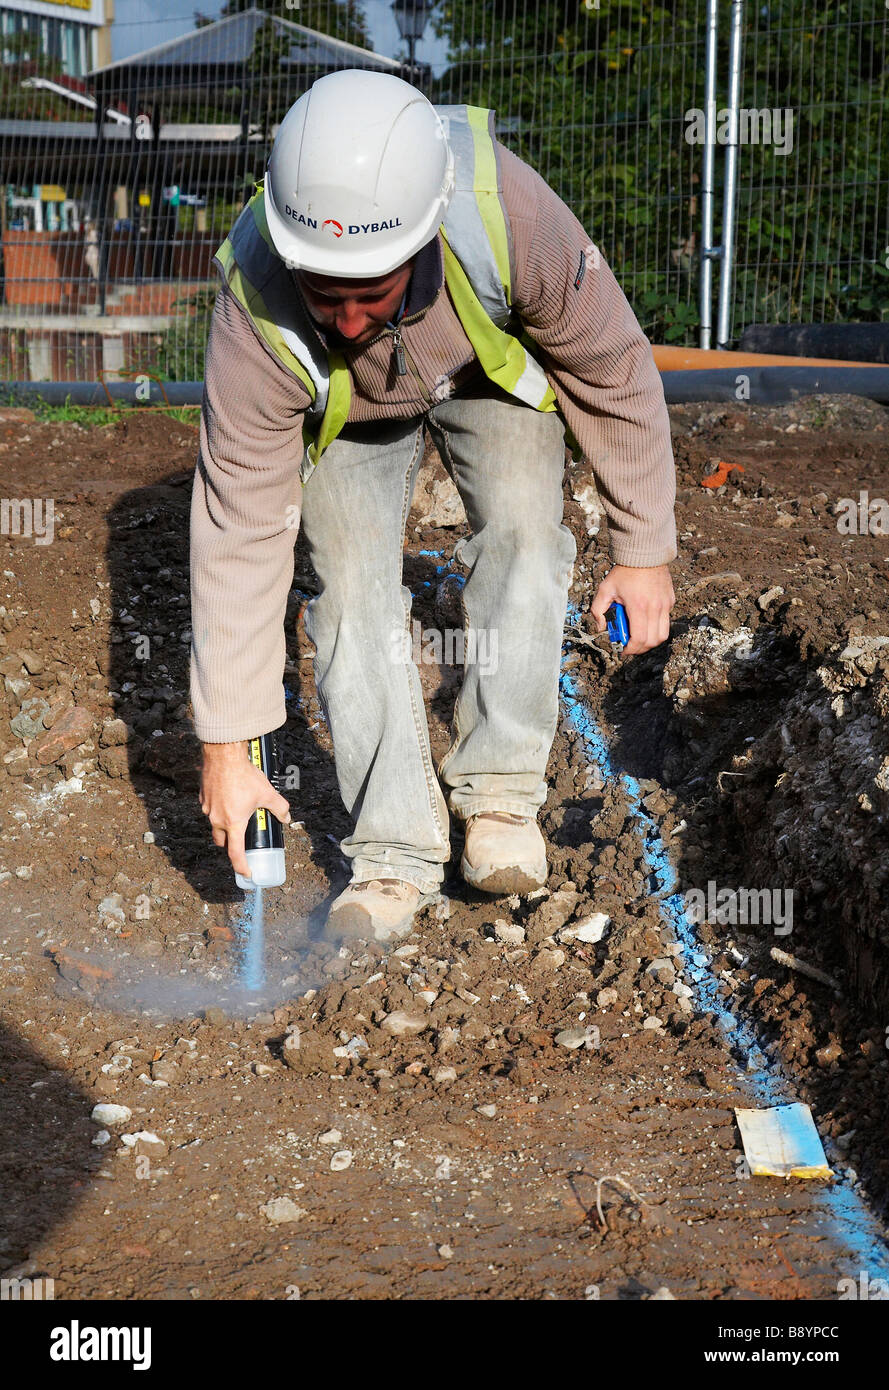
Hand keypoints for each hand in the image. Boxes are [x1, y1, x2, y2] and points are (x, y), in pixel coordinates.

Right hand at [199, 741, 291, 878]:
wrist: (223, 755)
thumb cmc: (244, 775)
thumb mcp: (267, 793)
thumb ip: (279, 808)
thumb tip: (286, 817)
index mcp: (233, 823)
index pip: (235, 853)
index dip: (241, 866)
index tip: (247, 872)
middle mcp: (217, 819)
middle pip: (222, 841)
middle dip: (230, 845)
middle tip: (241, 840)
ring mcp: (207, 808)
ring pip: (214, 824)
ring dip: (224, 824)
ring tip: (237, 814)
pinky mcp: (203, 796)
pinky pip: (210, 809)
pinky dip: (218, 808)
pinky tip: (228, 798)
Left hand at [589, 563, 674, 656]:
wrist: (645, 553)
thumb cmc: (624, 571)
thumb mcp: (605, 589)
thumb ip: (598, 610)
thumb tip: (601, 628)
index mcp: (638, 607)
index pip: (639, 639)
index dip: (631, 649)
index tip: (623, 650)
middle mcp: (655, 608)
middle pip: (652, 641)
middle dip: (640, 648)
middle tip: (629, 645)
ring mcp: (665, 605)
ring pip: (663, 635)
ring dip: (650, 641)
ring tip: (638, 636)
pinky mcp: (670, 600)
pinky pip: (666, 621)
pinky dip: (656, 627)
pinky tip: (645, 620)